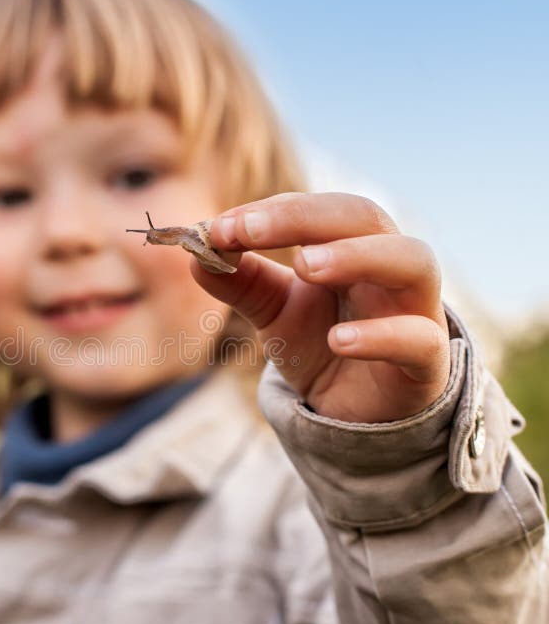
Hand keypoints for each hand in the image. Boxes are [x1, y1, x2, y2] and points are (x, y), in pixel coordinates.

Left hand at [191, 192, 450, 422]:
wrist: (357, 412)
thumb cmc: (322, 344)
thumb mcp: (275, 311)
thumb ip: (242, 283)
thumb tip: (196, 257)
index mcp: (352, 246)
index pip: (318, 211)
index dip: (270, 213)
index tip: (218, 228)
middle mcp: (389, 267)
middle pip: (366, 218)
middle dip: (304, 217)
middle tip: (248, 230)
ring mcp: (415, 310)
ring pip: (412, 262)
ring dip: (357, 256)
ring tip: (302, 266)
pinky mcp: (426, 363)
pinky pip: (419, 340)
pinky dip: (381, 336)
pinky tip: (337, 340)